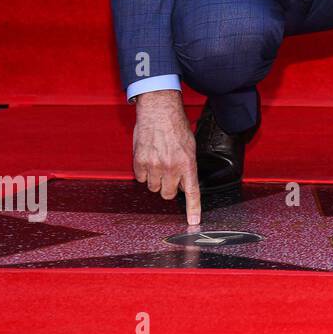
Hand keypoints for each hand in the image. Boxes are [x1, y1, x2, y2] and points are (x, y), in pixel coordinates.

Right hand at [132, 90, 200, 224]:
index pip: (191, 192)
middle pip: (168, 194)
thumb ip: (187, 166)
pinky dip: (144, 172)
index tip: (193, 222)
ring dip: (156, 179)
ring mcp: (154, 166)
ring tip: (158, 162)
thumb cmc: (176, 126)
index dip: (193, 209)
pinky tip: (148, 159)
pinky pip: (140, 178)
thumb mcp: (190, 146)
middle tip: (170, 174)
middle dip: (169, 187)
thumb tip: (184, 181)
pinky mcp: (139, 163)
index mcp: (187, 164)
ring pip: (153, 188)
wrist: (158, 111)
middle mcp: (171, 168)